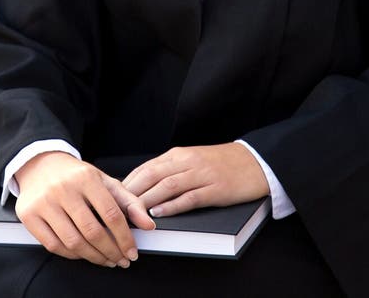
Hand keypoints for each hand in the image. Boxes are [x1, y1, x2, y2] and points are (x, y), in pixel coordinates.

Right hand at [14, 151, 154, 266]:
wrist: (41, 164)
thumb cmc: (75, 176)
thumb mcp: (104, 181)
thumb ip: (129, 202)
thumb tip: (148, 224)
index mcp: (85, 177)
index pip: (111, 213)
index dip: (125, 237)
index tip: (131, 251)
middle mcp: (63, 188)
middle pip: (92, 231)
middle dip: (111, 251)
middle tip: (120, 259)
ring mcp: (44, 202)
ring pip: (73, 242)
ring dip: (93, 257)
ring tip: (105, 259)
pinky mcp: (29, 215)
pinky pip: (54, 245)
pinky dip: (72, 255)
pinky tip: (83, 254)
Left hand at [122, 143, 269, 216]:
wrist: (254, 162)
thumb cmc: (221, 163)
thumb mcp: (192, 160)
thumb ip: (171, 169)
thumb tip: (145, 185)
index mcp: (179, 154)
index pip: (147, 167)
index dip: (129, 182)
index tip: (114, 196)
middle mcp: (188, 161)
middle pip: (153, 175)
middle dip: (133, 192)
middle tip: (117, 207)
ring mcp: (201, 175)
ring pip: (168, 186)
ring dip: (148, 199)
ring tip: (133, 213)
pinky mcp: (215, 189)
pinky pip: (189, 198)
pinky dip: (172, 206)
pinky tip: (159, 213)